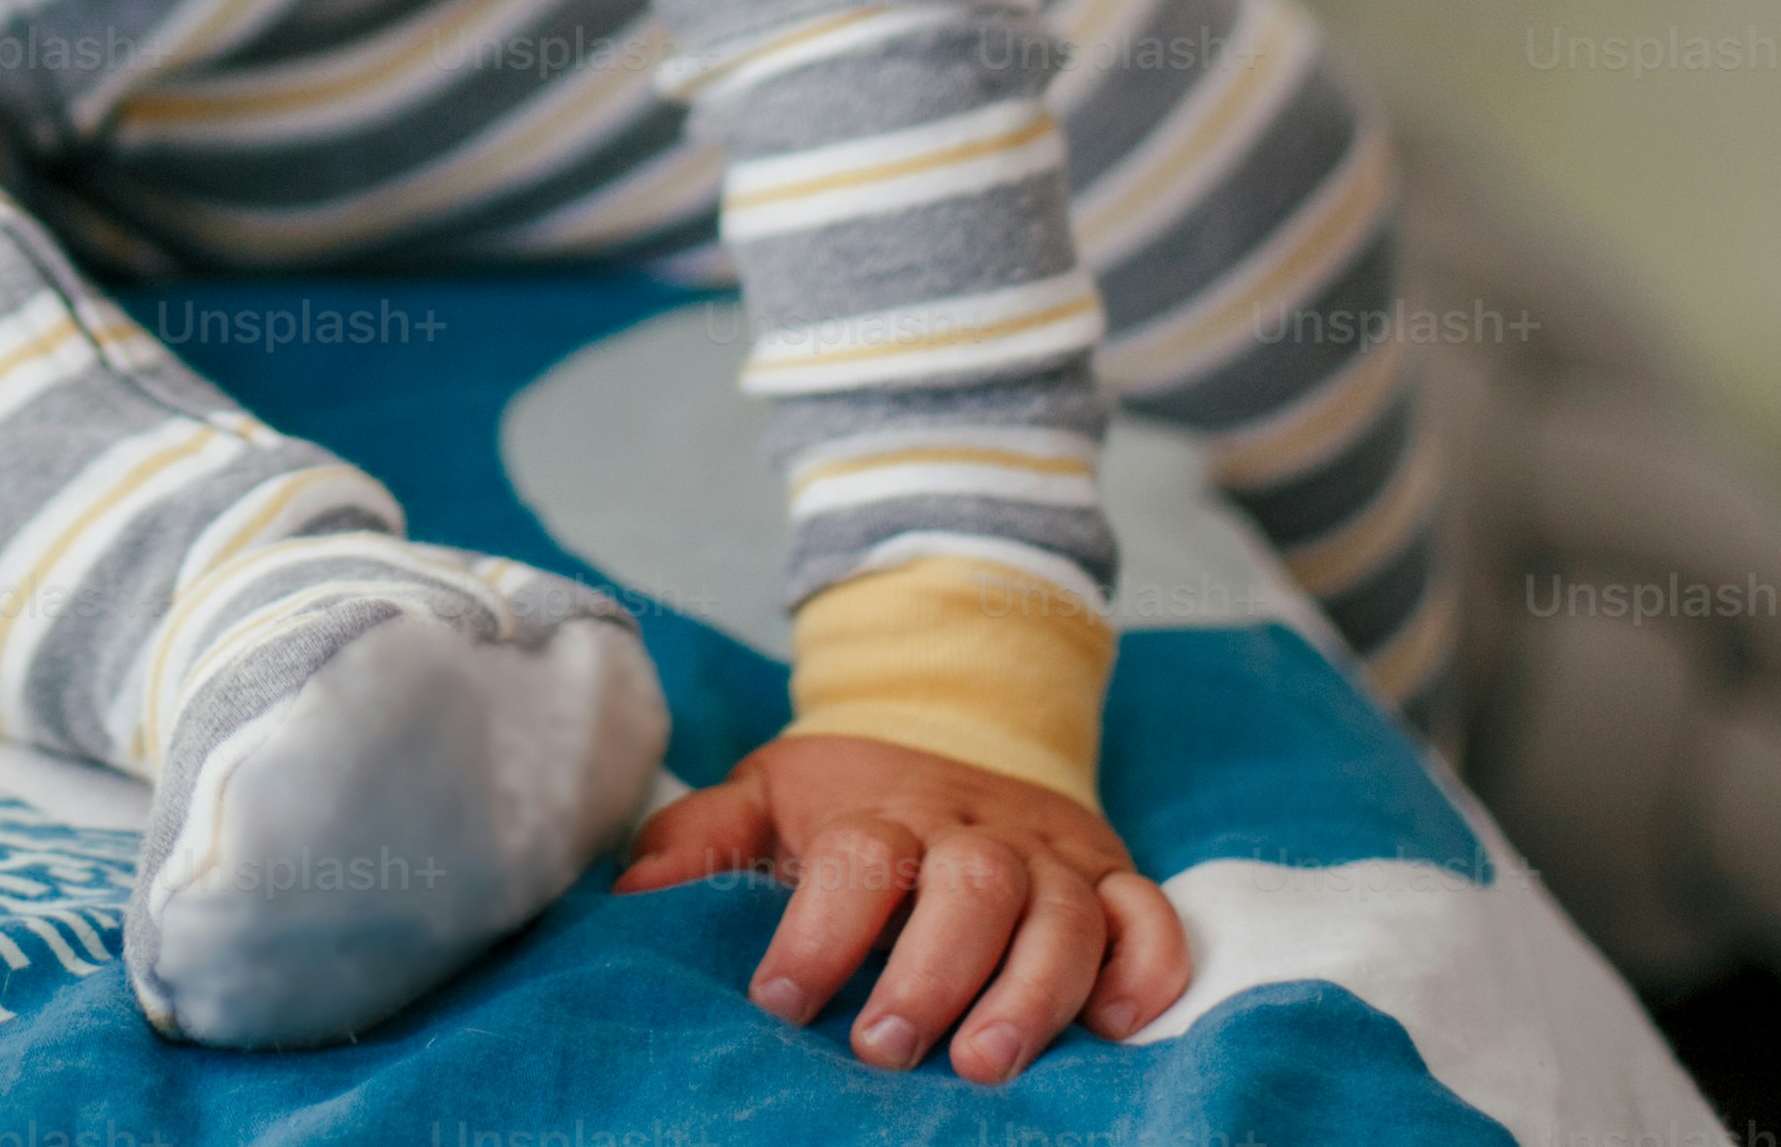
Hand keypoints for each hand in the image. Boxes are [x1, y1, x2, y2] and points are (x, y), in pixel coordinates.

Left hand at [615, 731, 1189, 1083]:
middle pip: (972, 887)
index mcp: (888, 811)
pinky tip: (1120, 1023)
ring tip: (985, 1062)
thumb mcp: (768, 796)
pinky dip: (1149, 966)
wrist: (960, 718)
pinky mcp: (1114, 878)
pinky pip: (1151, 918)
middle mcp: (979, 832)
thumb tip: (629, 893)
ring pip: (1065, 914)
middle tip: (885, 1047)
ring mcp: (1054, 856)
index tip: (777, 998)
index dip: (819, 930)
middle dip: (931, 970)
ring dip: (1033, 989)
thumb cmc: (852, 797)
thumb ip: (702, 840)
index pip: (859, 860)